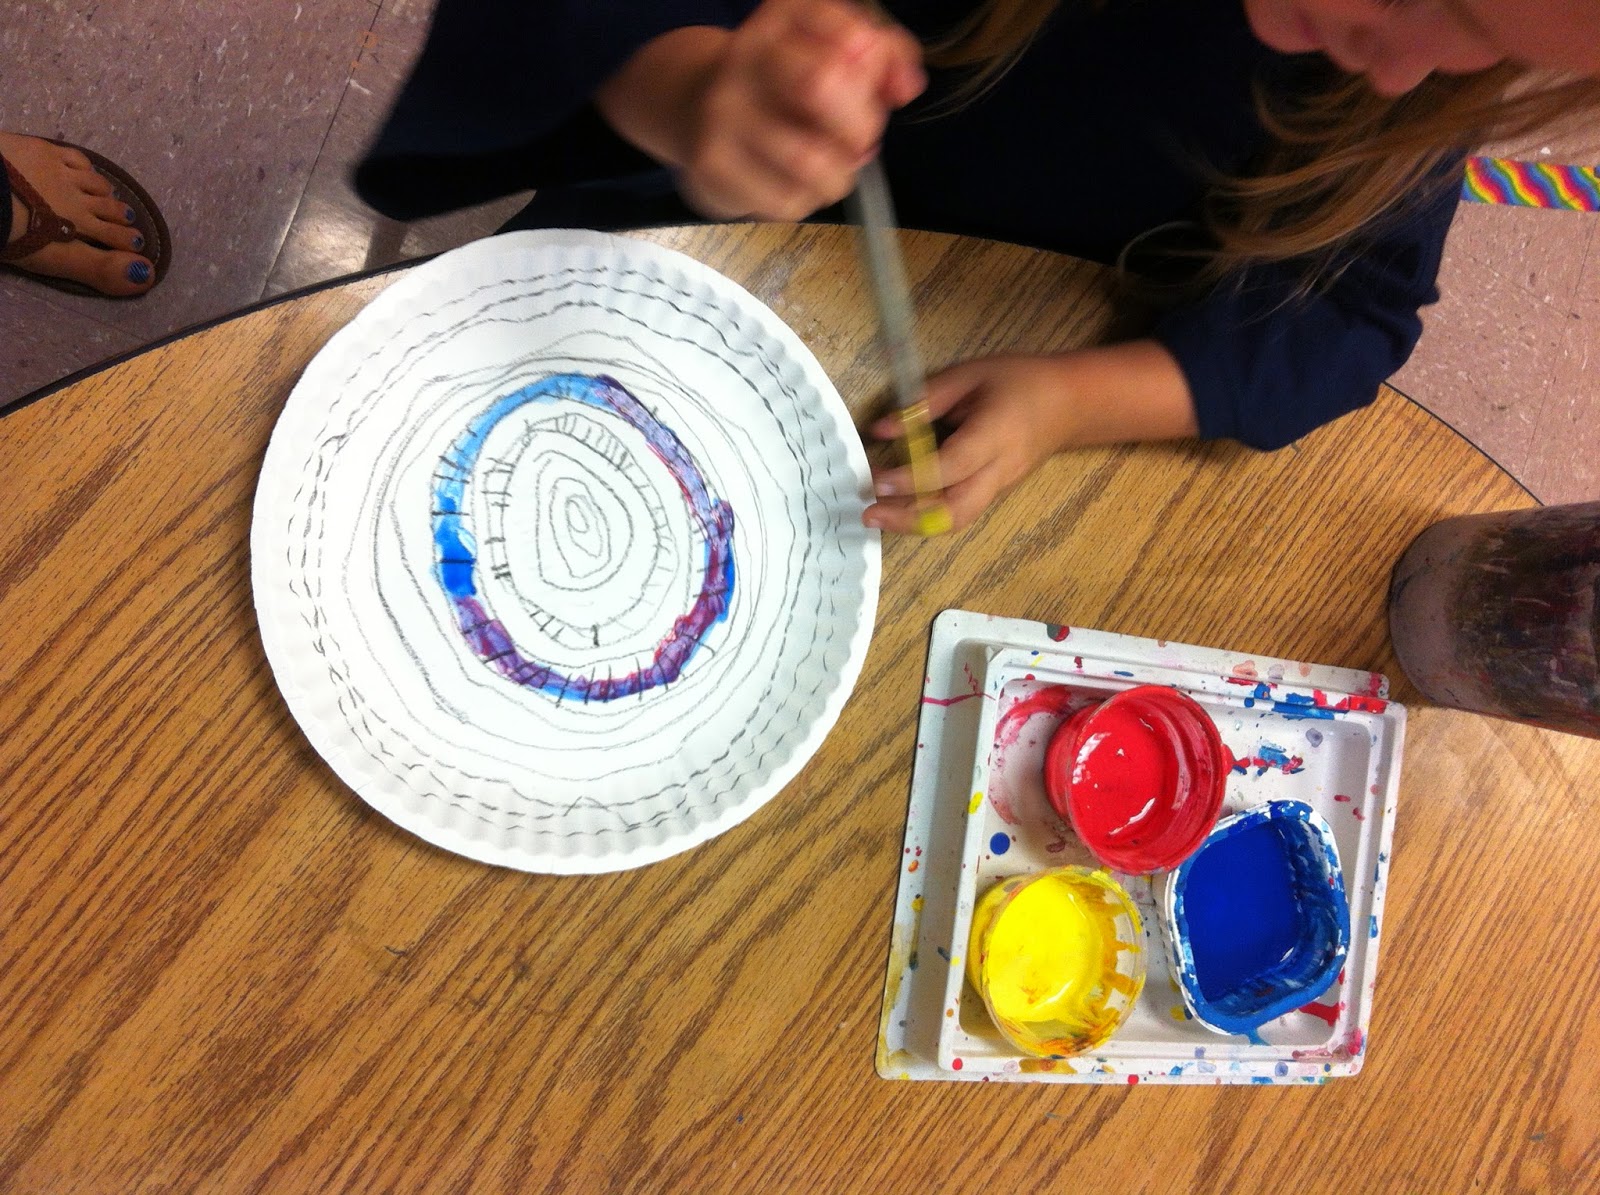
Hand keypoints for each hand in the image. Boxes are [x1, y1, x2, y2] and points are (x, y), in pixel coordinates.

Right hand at [597, 0, 924, 219]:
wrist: (693, 104)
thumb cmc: (782, 80)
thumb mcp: (832, 49)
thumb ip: (883, 58)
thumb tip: (907, 87)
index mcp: (783, 17)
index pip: (853, 38)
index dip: (879, 75)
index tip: (879, 92)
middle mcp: (746, 55)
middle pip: (824, 86)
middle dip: (860, 126)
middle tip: (859, 140)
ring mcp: (723, 112)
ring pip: (811, 162)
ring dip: (839, 176)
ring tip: (833, 168)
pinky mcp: (711, 164)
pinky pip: (787, 201)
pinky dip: (807, 201)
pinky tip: (797, 185)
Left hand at [864, 355, 1081, 534]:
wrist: (1069, 404)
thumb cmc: (1019, 382)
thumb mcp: (970, 375)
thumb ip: (925, 401)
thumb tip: (881, 429)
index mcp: (996, 434)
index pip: (951, 467)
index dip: (913, 478)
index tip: (878, 479)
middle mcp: (999, 469)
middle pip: (955, 510)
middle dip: (909, 518)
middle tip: (869, 512)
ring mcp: (999, 487)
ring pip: (956, 519)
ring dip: (914, 523)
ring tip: (878, 515)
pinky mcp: (993, 494)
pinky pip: (959, 512)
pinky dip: (928, 516)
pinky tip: (900, 508)